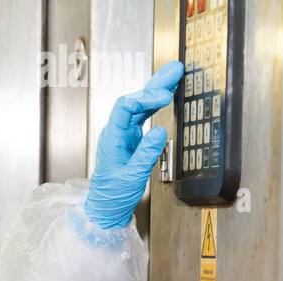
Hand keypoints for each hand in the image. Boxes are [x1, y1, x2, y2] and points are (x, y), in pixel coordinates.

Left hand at [84, 61, 183, 228]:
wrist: (106, 209)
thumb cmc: (112, 196)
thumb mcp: (131, 177)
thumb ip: (145, 154)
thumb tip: (159, 131)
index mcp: (112, 139)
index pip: (125, 108)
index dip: (144, 98)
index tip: (163, 98)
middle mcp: (117, 132)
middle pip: (135, 101)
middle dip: (155, 85)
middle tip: (175, 70)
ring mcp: (124, 135)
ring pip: (141, 106)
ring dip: (158, 90)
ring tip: (175, 74)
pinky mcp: (131, 139)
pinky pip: (144, 116)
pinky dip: (156, 104)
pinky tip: (167, 94)